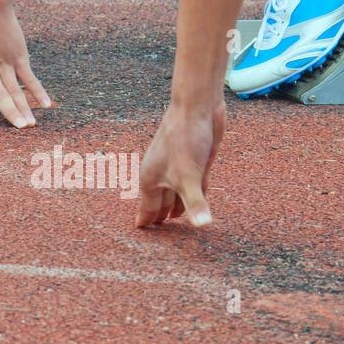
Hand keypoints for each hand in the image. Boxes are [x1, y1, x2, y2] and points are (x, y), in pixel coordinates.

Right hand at [136, 101, 225, 227]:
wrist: (197, 106)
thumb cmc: (184, 138)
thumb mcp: (189, 176)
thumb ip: (195, 203)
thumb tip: (203, 224)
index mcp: (152, 180)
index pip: (147, 209)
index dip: (146, 223)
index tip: (140, 234)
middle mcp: (163, 175)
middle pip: (161, 204)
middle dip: (161, 218)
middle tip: (161, 237)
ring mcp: (179, 168)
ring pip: (177, 194)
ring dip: (179, 208)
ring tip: (175, 221)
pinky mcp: (196, 162)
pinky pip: (194, 184)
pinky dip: (195, 195)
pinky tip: (197, 204)